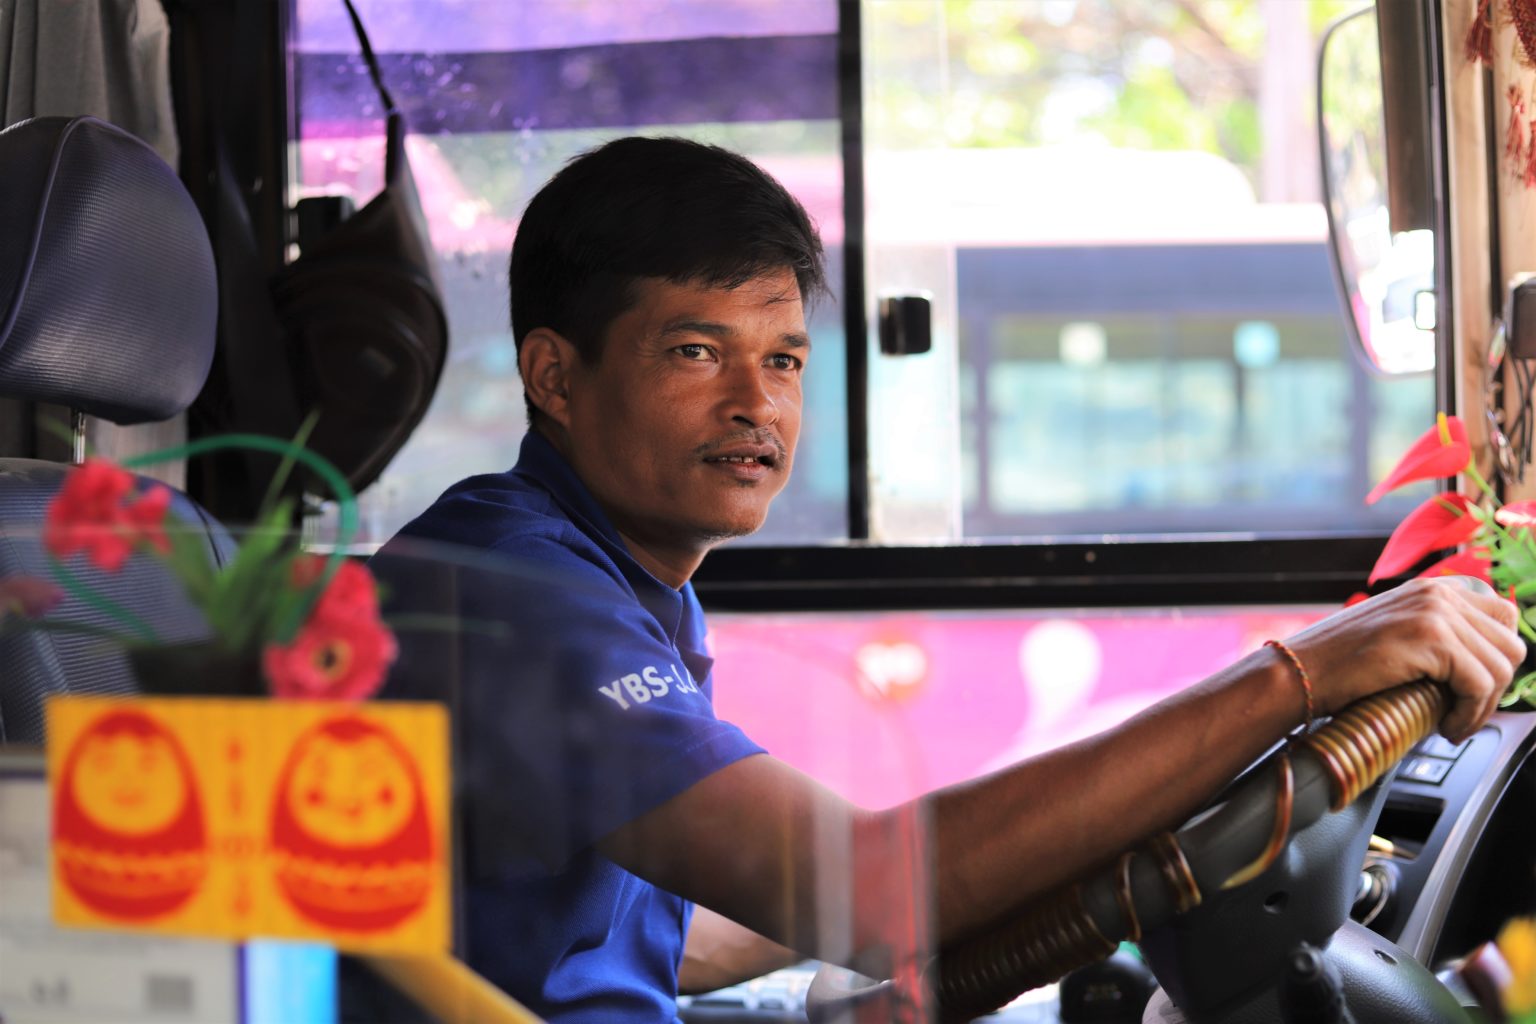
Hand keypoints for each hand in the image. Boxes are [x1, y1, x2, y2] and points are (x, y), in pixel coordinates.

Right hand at [1283, 576, 1524, 741]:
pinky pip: (1479, 684)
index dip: (1496, 658)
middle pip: (1510, 643)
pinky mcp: (1431, 638)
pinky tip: (1447, 727)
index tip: (1476, 688)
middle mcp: (1437, 593)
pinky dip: (1470, 715)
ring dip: (1483, 707)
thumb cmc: (1337, 666)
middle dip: (1495, 687)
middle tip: (1466, 712)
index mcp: (1430, 589)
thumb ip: (1432, 638)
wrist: (1299, 673)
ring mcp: (1435, 612)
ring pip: (1500, 667)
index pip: (1501, 616)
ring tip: (1454, 724)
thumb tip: (1475, 670)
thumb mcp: (1393, 637)